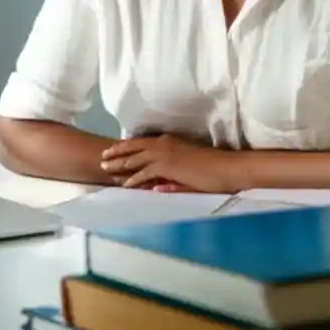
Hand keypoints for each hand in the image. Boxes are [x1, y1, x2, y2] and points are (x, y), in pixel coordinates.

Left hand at [100, 135, 238, 192]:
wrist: (226, 168)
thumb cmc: (212, 168)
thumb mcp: (187, 169)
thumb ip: (170, 177)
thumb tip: (155, 187)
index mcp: (168, 141)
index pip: (142, 142)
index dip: (126, 146)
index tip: (114, 151)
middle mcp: (164, 144)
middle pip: (133, 147)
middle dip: (116, 153)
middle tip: (102, 158)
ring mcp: (164, 155)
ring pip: (135, 159)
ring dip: (119, 165)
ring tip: (106, 171)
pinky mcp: (167, 167)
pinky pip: (145, 173)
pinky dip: (133, 179)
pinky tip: (125, 185)